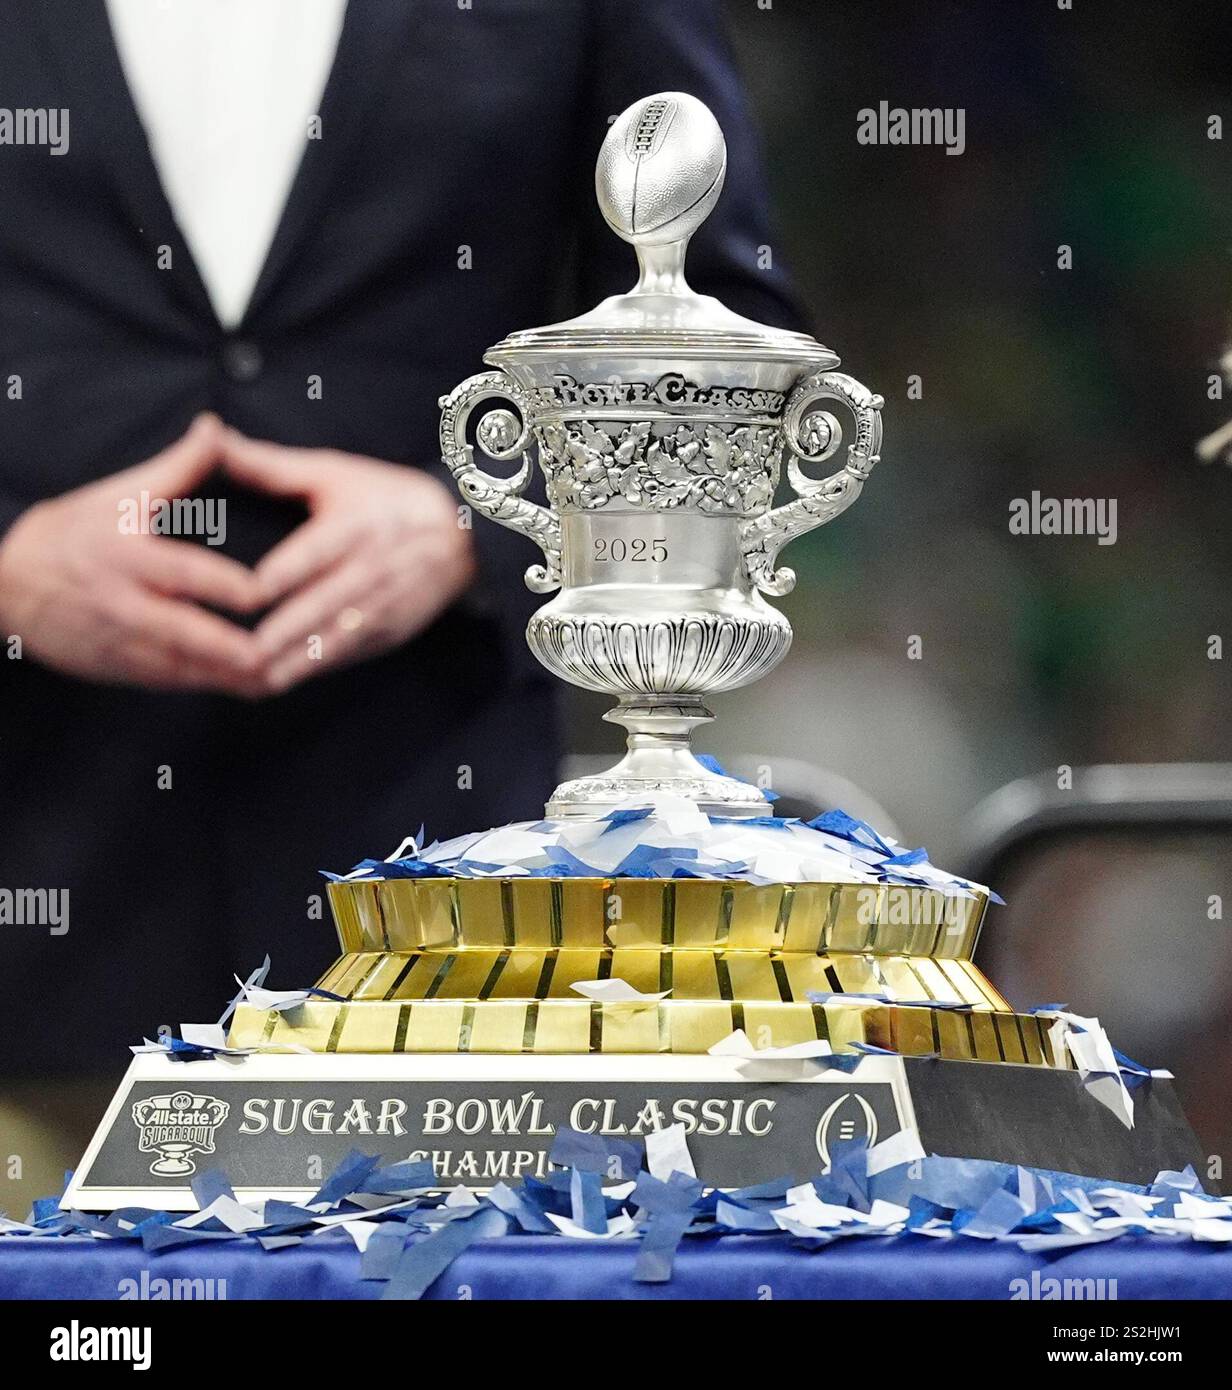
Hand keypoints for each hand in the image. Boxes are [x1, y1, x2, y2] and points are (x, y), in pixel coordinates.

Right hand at [0, 414, 264, 692]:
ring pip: (178, 666)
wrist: (4, 584)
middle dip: (225, 648)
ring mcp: (118, 640)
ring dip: (224, 677)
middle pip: (180, 630)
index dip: (220, 584)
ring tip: (273, 681)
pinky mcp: (116, 667)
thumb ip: (178, 468)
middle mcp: (121, 601)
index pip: (180, 570)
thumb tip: (216, 427)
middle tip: (270, 657)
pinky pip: (166, 682)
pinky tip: (244, 689)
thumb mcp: (120, 494)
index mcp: (125, 553)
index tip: (260, 593)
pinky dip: (204, 686)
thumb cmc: (73, 532)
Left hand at [221, 430, 475, 692]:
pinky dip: (314, 669)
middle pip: (319, 607)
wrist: (462, 535)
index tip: (241, 596)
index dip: (278, 578)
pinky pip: (348, 655)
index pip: (312, 555)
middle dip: (278, 635)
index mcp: (355, 525)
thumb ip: (270, 466)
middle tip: (233, 655)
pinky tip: (280, 682)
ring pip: (332, 640)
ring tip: (249, 681)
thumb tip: (212, 437)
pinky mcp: (389, 632)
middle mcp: (372, 569)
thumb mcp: (334, 473)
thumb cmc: (385, 499)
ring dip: (292, 663)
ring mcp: (384, 606)